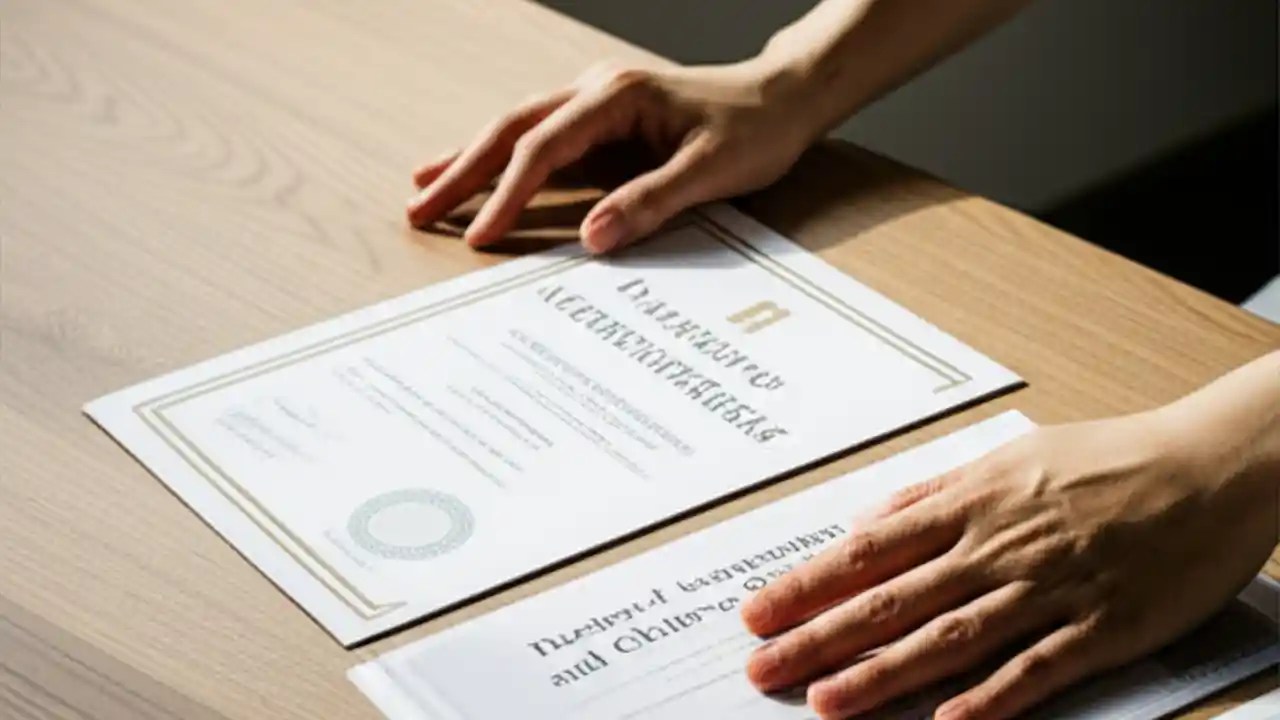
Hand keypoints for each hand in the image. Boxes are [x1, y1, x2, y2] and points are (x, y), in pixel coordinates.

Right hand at [406, 61, 816, 252]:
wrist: (783, 98)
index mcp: (616, 97)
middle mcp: (595, 90)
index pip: (543, 149)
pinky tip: (476, 171)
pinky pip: (540, 137)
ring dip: (471, 160)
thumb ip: (650, 202)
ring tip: (423, 189)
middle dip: (462, 171)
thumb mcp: (712, 171)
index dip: (507, 195)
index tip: (479, 237)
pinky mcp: (602, 119)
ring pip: (517, 128)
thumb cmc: (755, 131)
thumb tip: (591, 238)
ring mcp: (595, 101)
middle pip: (511, 129)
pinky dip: (503, 158)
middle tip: (417, 211)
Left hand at [739, 407, 1278, 718]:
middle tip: (763, 668)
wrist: (1209, 467)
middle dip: (819, 637)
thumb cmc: (1107, 459)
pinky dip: (989, 698)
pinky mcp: (1099, 627)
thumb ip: (932, 492)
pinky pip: (1035, 669)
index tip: (757, 612)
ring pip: (948, 638)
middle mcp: (996, 546)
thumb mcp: (1008, 456)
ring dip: (882, 676)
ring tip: (825, 703)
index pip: (868, 552)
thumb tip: (869, 521)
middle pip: (891, 600)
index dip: (806, 585)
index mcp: (970, 503)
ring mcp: (1047, 588)